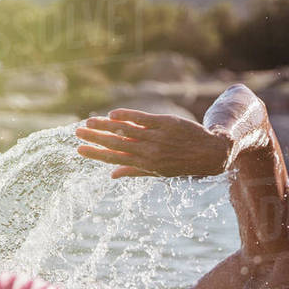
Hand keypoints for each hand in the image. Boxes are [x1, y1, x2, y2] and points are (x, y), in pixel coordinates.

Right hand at [76, 110, 230, 178]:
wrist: (211, 153)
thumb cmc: (182, 163)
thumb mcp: (158, 172)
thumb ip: (134, 171)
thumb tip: (111, 175)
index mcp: (146, 165)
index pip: (115, 158)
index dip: (96, 154)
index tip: (79, 149)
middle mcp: (149, 151)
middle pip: (116, 143)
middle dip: (95, 138)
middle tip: (77, 132)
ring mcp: (157, 137)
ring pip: (126, 130)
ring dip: (105, 125)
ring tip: (89, 121)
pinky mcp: (165, 123)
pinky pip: (142, 119)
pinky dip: (126, 116)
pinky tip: (112, 113)